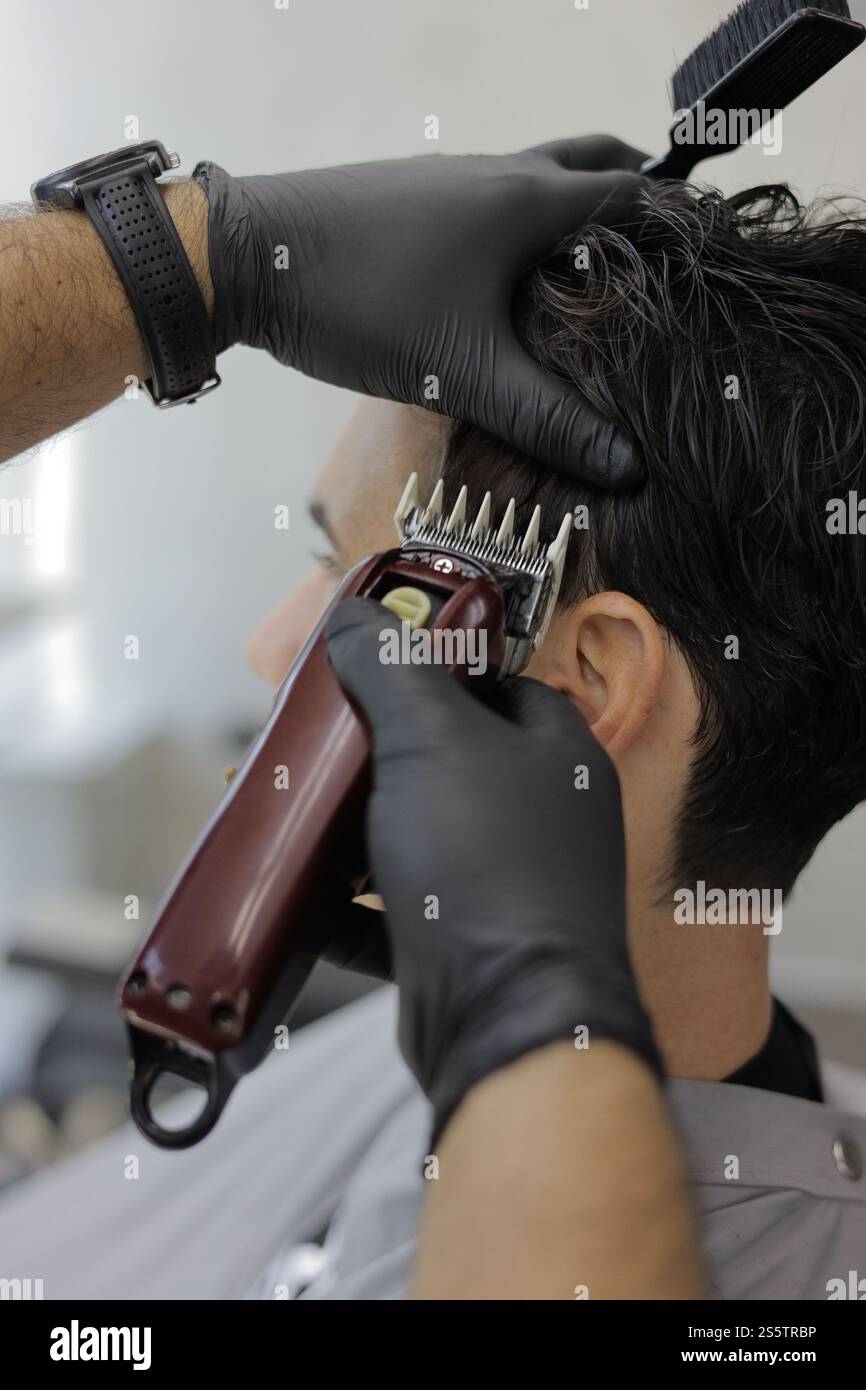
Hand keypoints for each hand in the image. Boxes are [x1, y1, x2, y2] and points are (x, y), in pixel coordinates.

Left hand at [194, 136, 646, 485]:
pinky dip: (527, 229)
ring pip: (541, 181)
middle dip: (639, 201)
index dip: (684, 225)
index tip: (715, 264)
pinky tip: (513, 287)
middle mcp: (500, 172)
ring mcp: (453, 180)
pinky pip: (496, 202)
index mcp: (529, 199)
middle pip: (595, 166)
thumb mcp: (465, 370)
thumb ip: (549, 418)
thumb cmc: (361, 300)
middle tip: (665, 257)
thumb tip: (629, 467)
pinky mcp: (416, 201)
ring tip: (601, 278)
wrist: (247, 258)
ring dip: (579, 213)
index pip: (638, 195)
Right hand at [324, 598, 660, 1138]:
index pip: (495, 683)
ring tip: (286, 812)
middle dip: (367, 753)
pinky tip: (299, 893)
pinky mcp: (461, 946)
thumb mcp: (432, 739)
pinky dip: (346, 904)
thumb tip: (357, 616)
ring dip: (346, 828)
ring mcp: (502, 887)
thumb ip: (392, 669)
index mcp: (554, 753)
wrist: (508, 1018)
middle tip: (310, 744)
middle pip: (441, 761)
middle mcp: (538, 817)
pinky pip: (393, 912)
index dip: (432, 666)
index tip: (368, 664)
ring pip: (412, 836)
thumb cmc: (493, 868)